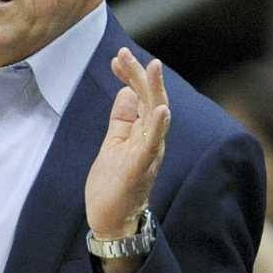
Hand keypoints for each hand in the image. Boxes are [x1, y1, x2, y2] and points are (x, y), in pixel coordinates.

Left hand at [86, 49, 168, 240]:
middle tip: (124, 53)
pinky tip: (160, 109)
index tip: (117, 57)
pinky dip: (158, 125)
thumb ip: (122, 119)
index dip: (131, 76)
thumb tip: (126, 91)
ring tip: (153, 67)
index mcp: (142, 132)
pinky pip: (152, 144)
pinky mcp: (140, 168)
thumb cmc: (114, 183)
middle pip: (150, 100)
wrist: (111, 219)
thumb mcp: (114, 143)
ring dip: (153, 90)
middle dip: (139, 75)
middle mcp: (151, 139)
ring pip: (156, 116)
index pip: (141, 97)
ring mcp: (148, 153)